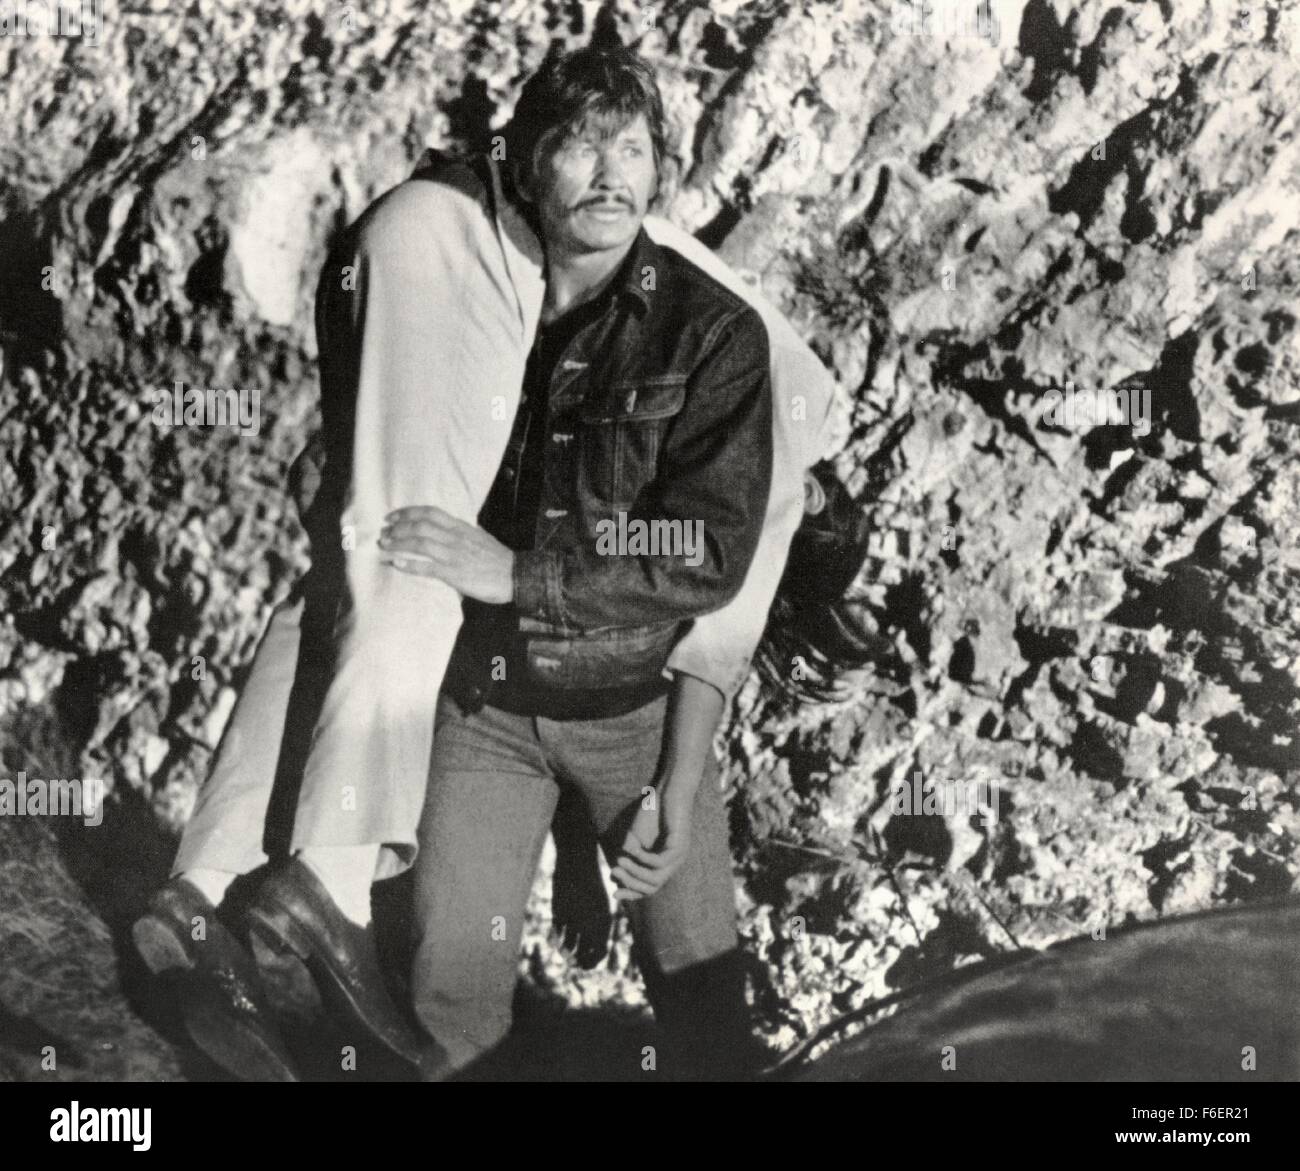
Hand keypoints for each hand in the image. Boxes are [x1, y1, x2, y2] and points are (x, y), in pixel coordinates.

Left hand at [379, 506, 513, 603]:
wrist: (516, 576)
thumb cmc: (499, 559)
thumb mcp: (480, 538)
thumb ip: (463, 533)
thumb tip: (450, 529)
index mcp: (461, 527)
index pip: (430, 513)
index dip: (408, 512)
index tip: (392, 516)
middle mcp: (456, 538)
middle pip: (421, 525)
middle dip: (398, 528)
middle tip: (384, 532)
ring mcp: (454, 555)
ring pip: (420, 543)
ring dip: (399, 543)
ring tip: (384, 546)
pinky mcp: (455, 574)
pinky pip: (428, 567)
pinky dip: (410, 564)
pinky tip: (396, 564)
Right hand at [609, 777, 694, 902]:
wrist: (669, 789)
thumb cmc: (653, 810)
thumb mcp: (635, 837)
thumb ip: (628, 855)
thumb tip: (615, 876)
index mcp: (665, 863)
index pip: (649, 888)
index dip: (632, 893)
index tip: (613, 894)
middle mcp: (674, 864)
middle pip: (652, 888)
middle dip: (630, 884)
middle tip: (613, 872)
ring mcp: (679, 856)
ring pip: (655, 879)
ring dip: (634, 873)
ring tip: (619, 862)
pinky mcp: (679, 847)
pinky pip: (658, 862)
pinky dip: (642, 859)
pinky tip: (631, 850)